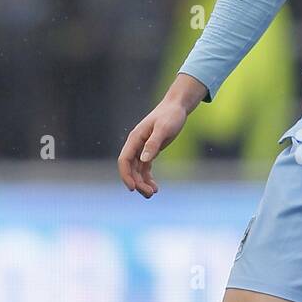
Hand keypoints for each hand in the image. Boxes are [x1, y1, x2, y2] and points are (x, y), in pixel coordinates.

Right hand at [117, 76, 205, 197]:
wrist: (176, 107)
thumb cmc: (170, 115)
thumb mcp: (164, 128)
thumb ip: (153, 143)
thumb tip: (144, 159)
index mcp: (135, 139)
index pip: (124, 160)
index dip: (126, 175)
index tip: (133, 188)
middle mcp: (136, 145)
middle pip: (131, 168)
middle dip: (137, 182)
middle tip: (150, 194)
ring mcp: (142, 148)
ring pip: (137, 170)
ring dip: (142, 183)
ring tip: (153, 194)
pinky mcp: (150, 150)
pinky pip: (145, 168)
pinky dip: (148, 178)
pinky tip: (155, 187)